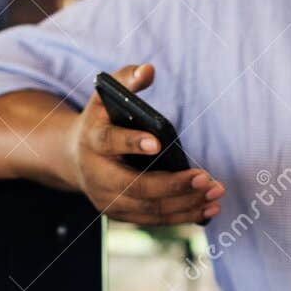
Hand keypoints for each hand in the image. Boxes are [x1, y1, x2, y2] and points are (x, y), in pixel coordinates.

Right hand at [69, 63, 224, 225]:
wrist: (74, 158)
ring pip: (149, 209)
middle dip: (173, 185)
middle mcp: (97, 175)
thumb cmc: (100, 122)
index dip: (132, 143)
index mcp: (92, 141)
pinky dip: (182, 216)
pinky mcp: (120, 215)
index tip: (158, 143)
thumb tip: (148, 69)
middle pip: (136, 186)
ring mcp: (107, 200)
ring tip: (215, 194)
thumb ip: (126, 80)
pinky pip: (154, 220)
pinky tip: (208, 209)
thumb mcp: (105, 97)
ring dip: (185, 204)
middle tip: (206, 178)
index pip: (110, 142)